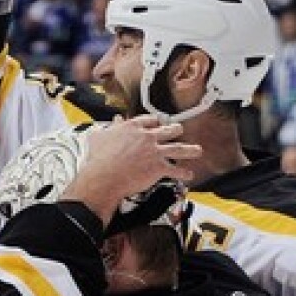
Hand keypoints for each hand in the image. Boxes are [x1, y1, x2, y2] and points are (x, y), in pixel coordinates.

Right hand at [65, 118, 199, 224]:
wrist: (104, 175)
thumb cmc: (98, 158)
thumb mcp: (99, 136)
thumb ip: (108, 128)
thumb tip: (112, 122)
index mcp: (133, 127)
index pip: (150, 120)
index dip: (155, 122)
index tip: (157, 123)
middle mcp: (147, 137)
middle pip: (168, 130)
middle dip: (175, 130)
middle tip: (179, 130)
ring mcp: (155, 152)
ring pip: (178, 148)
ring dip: (190, 150)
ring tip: (197, 150)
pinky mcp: (159, 167)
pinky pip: (175, 170)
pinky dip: (183, 173)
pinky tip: (189, 174)